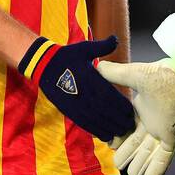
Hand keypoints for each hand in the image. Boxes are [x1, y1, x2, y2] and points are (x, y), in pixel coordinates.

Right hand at [20, 35, 134, 140]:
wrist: (43, 64)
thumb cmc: (67, 56)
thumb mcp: (85, 48)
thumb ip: (102, 46)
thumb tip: (115, 39)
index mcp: (92, 79)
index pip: (112, 97)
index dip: (123, 107)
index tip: (131, 113)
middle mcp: (85, 93)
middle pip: (107, 112)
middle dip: (119, 120)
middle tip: (130, 126)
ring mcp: (76, 103)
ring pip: (96, 120)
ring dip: (109, 128)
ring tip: (120, 133)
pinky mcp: (68, 110)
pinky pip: (84, 123)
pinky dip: (96, 130)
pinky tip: (104, 135)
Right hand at [97, 57, 174, 174]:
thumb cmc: (159, 73)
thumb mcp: (131, 75)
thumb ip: (113, 73)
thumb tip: (97, 66)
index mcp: (141, 111)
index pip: (127, 132)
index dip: (119, 141)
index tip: (111, 146)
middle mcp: (152, 123)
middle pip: (137, 146)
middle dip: (128, 157)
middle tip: (118, 164)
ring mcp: (162, 131)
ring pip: (149, 154)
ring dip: (141, 165)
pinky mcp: (171, 136)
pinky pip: (165, 157)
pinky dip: (158, 168)